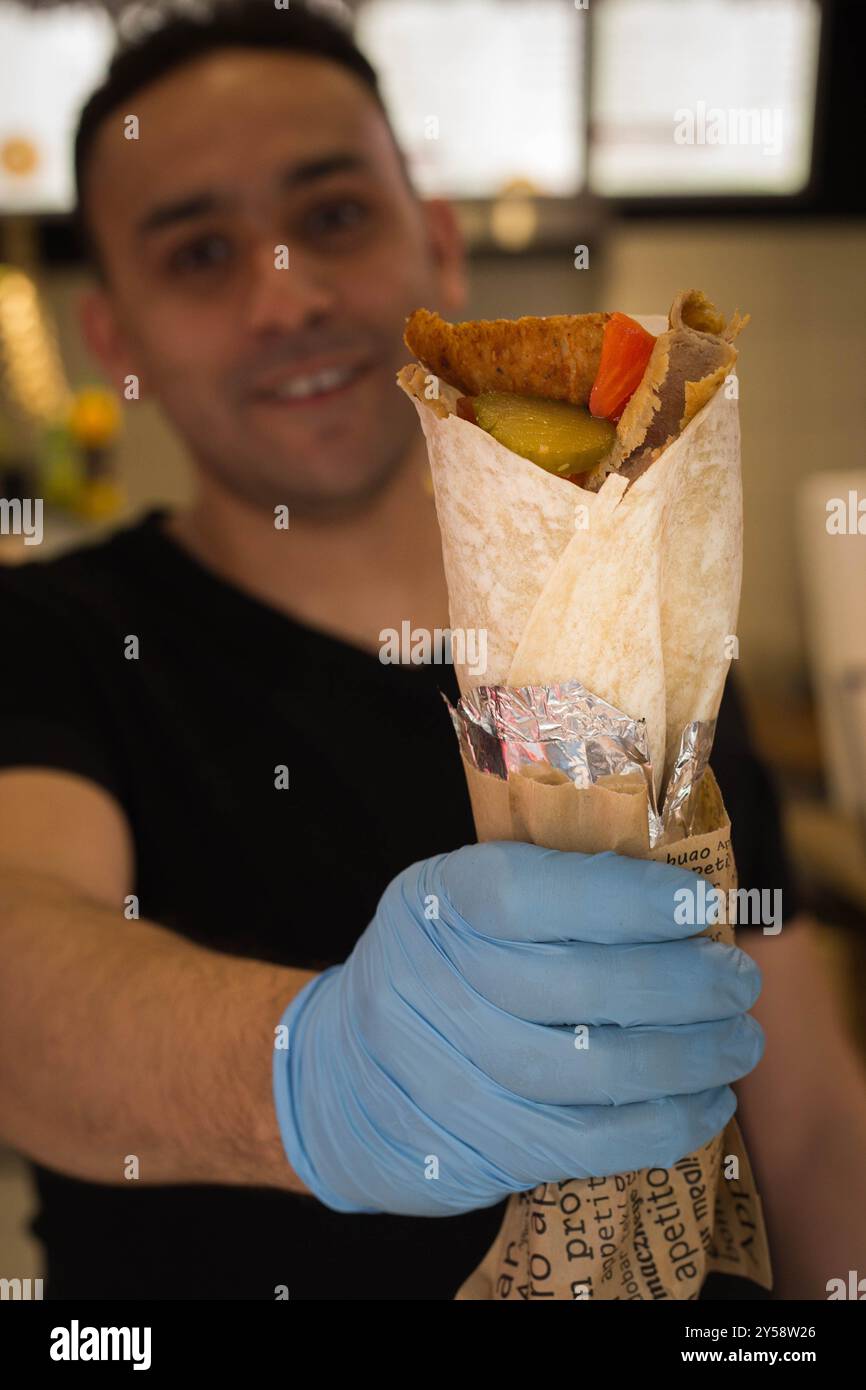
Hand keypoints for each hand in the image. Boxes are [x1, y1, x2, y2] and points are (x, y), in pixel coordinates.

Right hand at [272, 842, 762, 1215]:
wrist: (341, 1071)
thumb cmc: (437, 964)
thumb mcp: (462, 900)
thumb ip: (550, 888)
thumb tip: (684, 900)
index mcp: (437, 899)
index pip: (533, 893)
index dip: (627, 899)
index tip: (700, 906)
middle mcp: (430, 981)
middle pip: (575, 986)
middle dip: (681, 985)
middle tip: (739, 982)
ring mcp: (445, 1071)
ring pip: (588, 1071)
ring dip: (685, 1058)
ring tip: (737, 1044)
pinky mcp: (471, 1142)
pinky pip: (583, 1144)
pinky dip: (660, 1126)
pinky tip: (707, 1104)